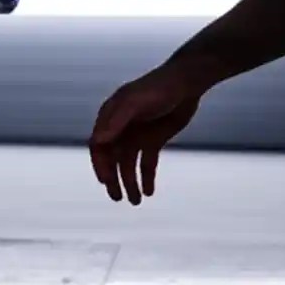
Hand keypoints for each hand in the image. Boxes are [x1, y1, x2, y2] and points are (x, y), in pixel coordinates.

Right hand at [89, 67, 206, 204]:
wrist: (187, 83)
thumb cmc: (158, 88)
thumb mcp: (136, 101)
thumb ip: (117, 119)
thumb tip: (98, 140)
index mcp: (110, 118)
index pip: (99, 145)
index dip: (100, 165)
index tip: (106, 182)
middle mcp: (120, 128)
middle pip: (112, 158)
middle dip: (114, 180)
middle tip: (118, 199)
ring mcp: (136, 134)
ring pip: (129, 164)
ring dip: (130, 182)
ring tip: (135, 201)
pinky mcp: (153, 139)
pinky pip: (147, 162)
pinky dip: (146, 177)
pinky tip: (149, 191)